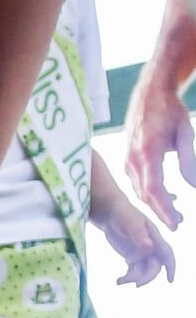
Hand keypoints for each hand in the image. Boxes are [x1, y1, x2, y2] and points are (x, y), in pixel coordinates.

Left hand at [99, 200, 176, 286]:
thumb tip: (149, 248)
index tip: (170, 280)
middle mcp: (151, 248)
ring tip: (120, 281)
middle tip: (136, 284)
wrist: (110, 214)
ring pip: (143, 271)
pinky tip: (118, 280)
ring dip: (134, 279)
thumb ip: (139, 235)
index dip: (171, 267)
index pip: (167, 254)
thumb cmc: (123, 214)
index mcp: (155, 238)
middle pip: (155, 267)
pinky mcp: (132, 258)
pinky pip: (133, 272)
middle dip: (147, 277)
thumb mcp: (130, 223)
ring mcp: (142, 253)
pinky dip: (127, 277)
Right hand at [123, 72, 195, 229]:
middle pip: (145, 194)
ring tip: (175, 214)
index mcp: (147, 153)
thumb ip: (188, 160)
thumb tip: (194, 185)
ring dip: (155, 203)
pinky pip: (137, 181)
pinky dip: (149, 192)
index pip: (154, 190)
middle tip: (178, 224)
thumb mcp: (184, 133)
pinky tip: (165, 194)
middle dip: (160, 211)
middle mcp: (133, 159)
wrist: (150, 92)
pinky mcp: (129, 158)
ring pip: (139, 190)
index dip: (164, 210)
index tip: (174, 224)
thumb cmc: (169, 110)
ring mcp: (128, 159)